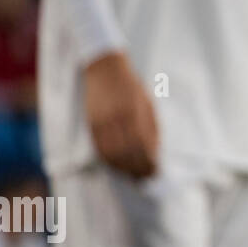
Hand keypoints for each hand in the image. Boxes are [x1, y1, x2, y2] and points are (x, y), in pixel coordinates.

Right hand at [83, 51, 158, 176]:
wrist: (105, 69)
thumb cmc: (131, 87)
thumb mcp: (147, 104)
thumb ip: (152, 127)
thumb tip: (155, 152)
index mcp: (137, 113)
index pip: (144, 145)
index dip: (149, 162)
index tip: (155, 172)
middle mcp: (120, 118)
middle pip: (129, 152)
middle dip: (138, 168)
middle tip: (145, 177)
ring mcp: (104, 121)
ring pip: (113, 152)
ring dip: (123, 167)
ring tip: (133, 175)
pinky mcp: (92, 123)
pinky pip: (100, 147)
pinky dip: (109, 160)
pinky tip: (117, 165)